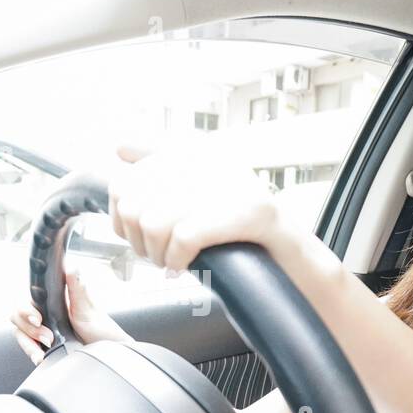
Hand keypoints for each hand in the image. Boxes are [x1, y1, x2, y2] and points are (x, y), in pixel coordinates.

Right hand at [10, 269, 131, 364]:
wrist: (111, 353)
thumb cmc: (102, 330)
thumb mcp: (89, 309)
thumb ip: (77, 289)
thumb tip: (72, 268)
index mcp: (52, 303)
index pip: (27, 301)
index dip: (26, 310)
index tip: (38, 319)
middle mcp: (46, 316)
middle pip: (18, 319)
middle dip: (29, 329)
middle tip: (48, 337)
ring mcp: (44, 333)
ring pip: (21, 335)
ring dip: (29, 343)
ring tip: (46, 348)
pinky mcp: (45, 349)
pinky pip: (30, 350)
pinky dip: (32, 353)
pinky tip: (41, 358)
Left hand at [108, 141, 285, 273]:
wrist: (292, 255)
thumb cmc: (239, 228)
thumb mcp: (197, 190)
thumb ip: (158, 162)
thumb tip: (120, 147)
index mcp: (193, 153)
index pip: (124, 183)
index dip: (124, 220)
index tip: (141, 237)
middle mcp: (209, 160)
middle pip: (134, 206)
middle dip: (140, 242)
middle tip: (161, 256)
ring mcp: (229, 184)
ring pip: (152, 224)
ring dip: (158, 255)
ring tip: (174, 262)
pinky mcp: (245, 211)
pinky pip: (182, 238)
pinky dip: (177, 260)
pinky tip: (186, 265)